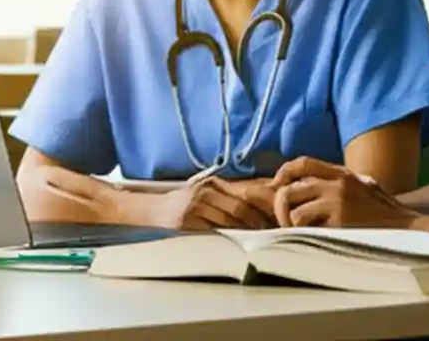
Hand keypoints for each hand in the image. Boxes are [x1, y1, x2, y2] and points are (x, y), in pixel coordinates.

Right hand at [141, 180, 271, 229]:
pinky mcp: (187, 222)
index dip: (262, 207)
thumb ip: (227, 196)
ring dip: (244, 233)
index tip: (275, 219)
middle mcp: (204, 192)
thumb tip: (260, 204)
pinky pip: (213, 232)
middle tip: (269, 235)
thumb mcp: (204, 192)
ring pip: (228, 222)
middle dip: (257, 223)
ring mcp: (195, 207)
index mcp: (212, 183)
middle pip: (239, 208)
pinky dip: (226, 239)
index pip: (244, 193)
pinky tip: (234, 245)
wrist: (153, 210)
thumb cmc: (184, 203)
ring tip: (257, 242)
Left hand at [270, 157, 417, 228]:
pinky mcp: (338, 218)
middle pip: (289, 187)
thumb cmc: (385, 213)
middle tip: (286, 222)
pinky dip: (302, 232)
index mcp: (341, 173)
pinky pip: (303, 222)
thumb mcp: (363, 187)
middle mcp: (336, 181)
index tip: (276, 187)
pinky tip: (315, 237)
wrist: (408, 229)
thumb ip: (340, 183)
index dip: (283, 173)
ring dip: (289, 222)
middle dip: (280, 206)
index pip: (302, 162)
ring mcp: (336, 199)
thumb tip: (310, 185)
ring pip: (291, 205)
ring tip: (300, 232)